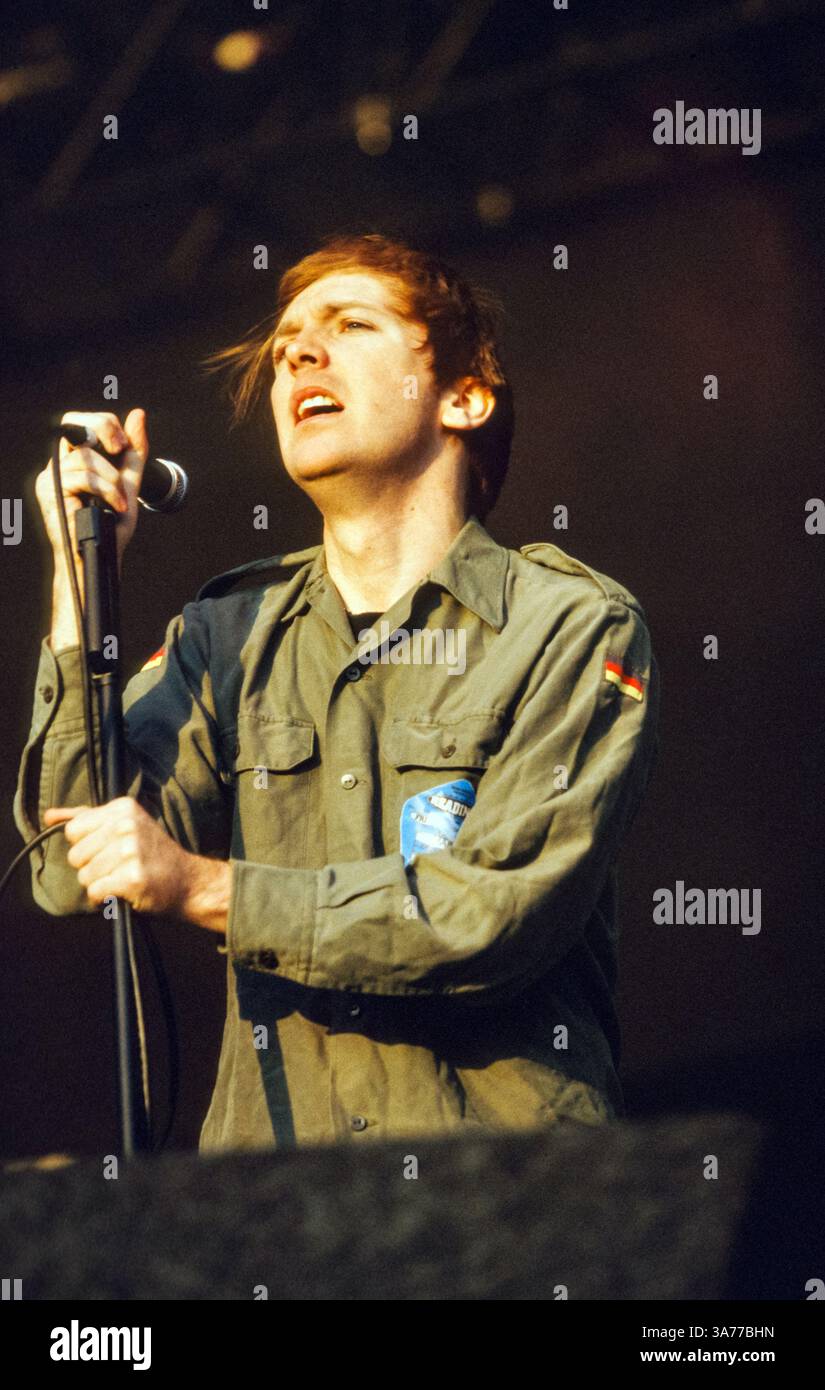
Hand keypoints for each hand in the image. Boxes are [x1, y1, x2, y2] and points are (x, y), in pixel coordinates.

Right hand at [35, 408, 148, 584]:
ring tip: (120, 501)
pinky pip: (84, 477)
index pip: (81, 421)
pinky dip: (107, 491)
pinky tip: (115, 506)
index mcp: (74, 460)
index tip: (123, 445)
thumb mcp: (130, 480)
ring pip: (86, 457)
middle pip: (74, 424)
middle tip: (120, 450)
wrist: (102, 555)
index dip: (104, 424)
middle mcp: (59, 465)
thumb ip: (134, 450)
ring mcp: (52, 477)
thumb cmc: (111, 524)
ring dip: (112, 479)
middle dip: (103, 430)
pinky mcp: (51, 491)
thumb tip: (138, 414)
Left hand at [42, 797, 230, 931]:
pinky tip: (123, 893)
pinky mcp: (131, 878)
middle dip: (91, 867)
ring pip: (84, 875)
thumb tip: (48, 816)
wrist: (188, 882)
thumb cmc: (152, 855)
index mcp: (123, 808)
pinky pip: (95, 891)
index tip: (110, 849)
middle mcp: (127, 825)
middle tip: (119, 867)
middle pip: (76, 854)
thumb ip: (85, 818)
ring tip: (123, 879)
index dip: (87, 845)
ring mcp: (130, 851)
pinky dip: (104, 898)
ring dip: (100, 884)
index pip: (73, 830)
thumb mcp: (124, 826)